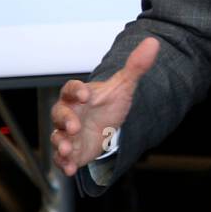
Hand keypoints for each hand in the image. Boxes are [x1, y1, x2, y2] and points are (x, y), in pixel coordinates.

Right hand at [49, 37, 157, 176]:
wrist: (109, 125)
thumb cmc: (110, 103)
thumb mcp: (124, 86)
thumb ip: (135, 66)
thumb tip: (153, 42)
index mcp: (78, 95)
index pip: (71, 89)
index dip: (76, 91)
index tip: (85, 94)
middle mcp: (68, 114)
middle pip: (59, 114)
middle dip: (65, 120)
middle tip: (74, 126)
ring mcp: (68, 134)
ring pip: (57, 137)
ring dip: (60, 144)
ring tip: (67, 150)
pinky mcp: (71, 151)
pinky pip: (61, 157)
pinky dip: (63, 163)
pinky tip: (69, 168)